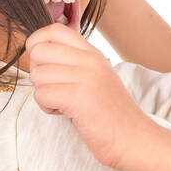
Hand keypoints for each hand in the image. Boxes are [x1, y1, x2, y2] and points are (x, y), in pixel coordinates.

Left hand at [25, 23, 152, 168]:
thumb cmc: (110, 113)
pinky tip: (66, 113)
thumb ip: (73, 62)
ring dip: (44, 94)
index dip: (38, 45)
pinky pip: (42, 95)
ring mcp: (85, 76)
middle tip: (55, 89)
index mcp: (93, 53)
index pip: (53, 30)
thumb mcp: (96, 77)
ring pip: (37, 75)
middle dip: (38, 73)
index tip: (44, 66)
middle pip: (38, 51)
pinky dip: (47, 108)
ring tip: (63, 103)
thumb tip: (37, 52)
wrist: (133, 139)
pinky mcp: (78, 96)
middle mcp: (90, 60)